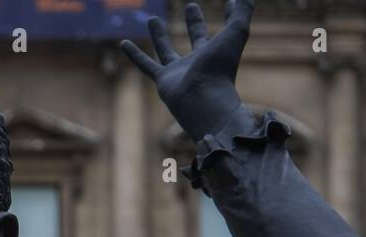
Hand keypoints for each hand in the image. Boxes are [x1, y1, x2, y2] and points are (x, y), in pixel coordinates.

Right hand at [121, 1, 253, 142]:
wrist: (202, 98)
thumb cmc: (220, 67)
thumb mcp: (236, 32)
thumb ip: (242, 13)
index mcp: (217, 52)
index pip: (224, 30)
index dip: (230, 15)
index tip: (230, 3)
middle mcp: (198, 62)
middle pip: (196, 38)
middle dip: (194, 23)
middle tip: (191, 6)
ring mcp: (178, 72)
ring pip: (167, 50)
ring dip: (160, 35)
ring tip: (152, 19)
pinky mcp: (162, 80)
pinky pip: (146, 65)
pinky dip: (135, 55)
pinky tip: (123, 43)